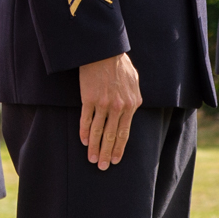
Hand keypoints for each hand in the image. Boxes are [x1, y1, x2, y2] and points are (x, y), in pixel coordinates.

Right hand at [78, 52, 140, 169]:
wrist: (104, 50)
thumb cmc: (120, 64)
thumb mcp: (134, 82)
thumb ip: (134, 99)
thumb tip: (132, 110)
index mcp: (131, 104)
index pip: (125, 133)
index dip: (119, 148)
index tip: (115, 160)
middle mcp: (118, 107)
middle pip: (111, 136)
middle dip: (106, 153)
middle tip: (102, 167)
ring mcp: (103, 104)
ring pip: (98, 131)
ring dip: (94, 147)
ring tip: (91, 159)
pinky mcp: (88, 99)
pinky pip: (86, 120)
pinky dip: (84, 132)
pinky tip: (83, 141)